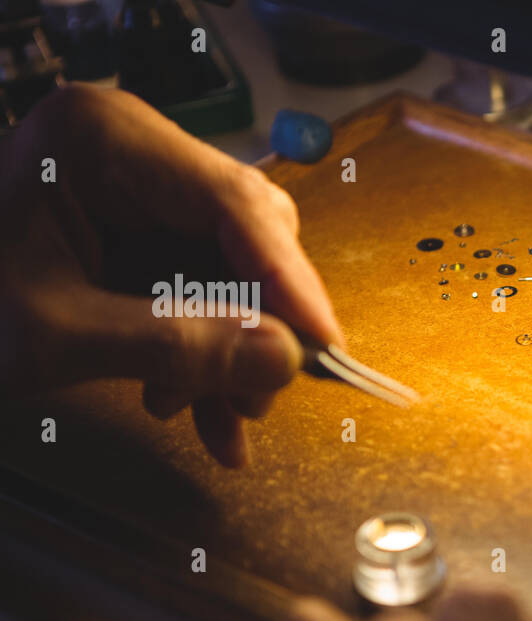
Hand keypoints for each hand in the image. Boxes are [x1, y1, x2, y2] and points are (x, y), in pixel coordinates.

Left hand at [0, 84, 343, 466]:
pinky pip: (201, 296)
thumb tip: (286, 359)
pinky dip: (206, 359)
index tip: (324, 348)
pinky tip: (203, 419)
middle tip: (254, 399)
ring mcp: (138, 196)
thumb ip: (179, 345)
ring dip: (232, 357)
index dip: (289, 282)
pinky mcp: (136, 238)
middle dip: (256, 327)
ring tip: (217, 423)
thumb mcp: (60, 334)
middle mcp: (135, 154)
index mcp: (105, 140)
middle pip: (246, 239)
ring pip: (233, 276)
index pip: (234, 203)